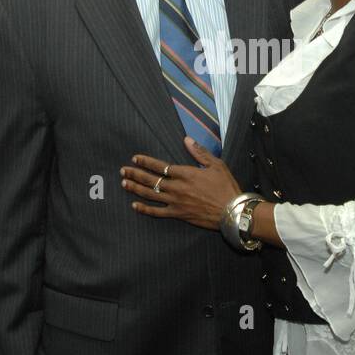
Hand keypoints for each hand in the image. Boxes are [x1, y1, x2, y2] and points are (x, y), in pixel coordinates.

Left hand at [121, 137, 241, 229]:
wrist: (231, 211)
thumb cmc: (226, 187)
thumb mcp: (216, 165)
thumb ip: (199, 153)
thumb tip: (187, 140)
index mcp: (186, 174)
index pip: (161, 166)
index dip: (146, 162)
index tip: (135, 158)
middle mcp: (178, 188)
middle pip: (151, 180)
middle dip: (135, 174)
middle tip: (123, 170)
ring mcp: (176, 202)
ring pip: (150, 194)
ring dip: (135, 188)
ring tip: (124, 183)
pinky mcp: (178, 214)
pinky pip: (157, 212)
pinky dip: (145, 209)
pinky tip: (134, 206)